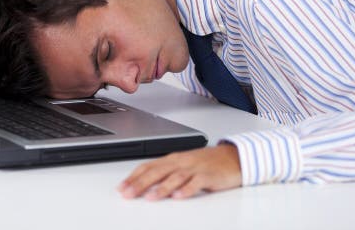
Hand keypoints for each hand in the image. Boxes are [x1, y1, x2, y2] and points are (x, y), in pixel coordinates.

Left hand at [117, 144, 240, 199]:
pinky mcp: (209, 175)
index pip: (148, 166)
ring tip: (149, 197)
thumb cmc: (207, 163)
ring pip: (175, 177)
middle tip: (128, 194)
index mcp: (172, 159)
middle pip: (157, 171)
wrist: (233, 157)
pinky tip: (178, 196)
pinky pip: (196, 182)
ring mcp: (195, 168)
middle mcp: (181, 161)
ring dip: (161, 187)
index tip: (121, 188)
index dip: (133, 177)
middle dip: (141, 183)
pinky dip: (186, 189)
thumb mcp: (183, 165)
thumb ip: (165, 173)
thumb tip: (144, 184)